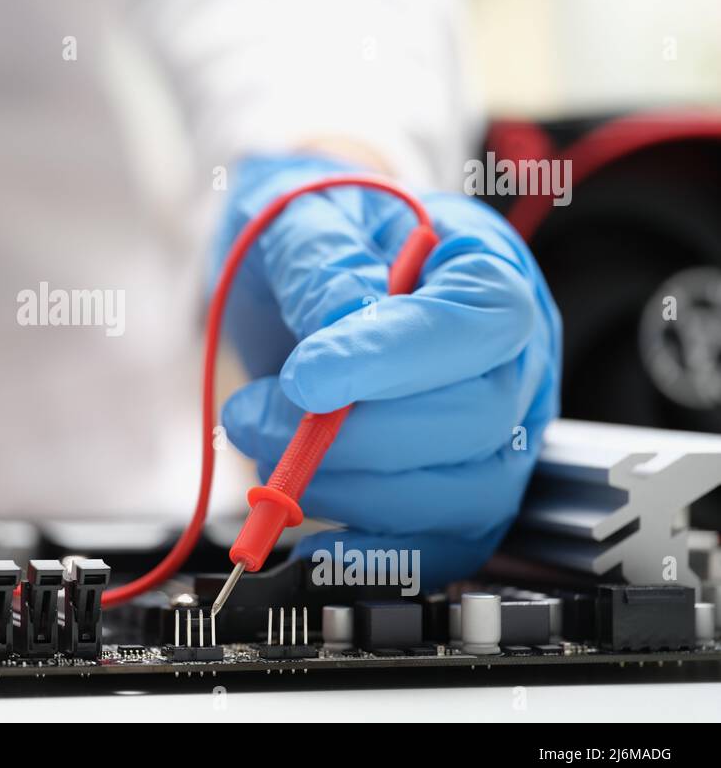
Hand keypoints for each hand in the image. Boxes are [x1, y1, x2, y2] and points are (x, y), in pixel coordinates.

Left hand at [215, 155, 560, 587]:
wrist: (303, 264)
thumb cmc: (313, 232)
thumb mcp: (300, 212)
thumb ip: (320, 257)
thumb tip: (339, 323)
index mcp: (485, 267)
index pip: (474, 325)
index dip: (390, 361)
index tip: (304, 377)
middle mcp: (512, 354)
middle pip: (477, 420)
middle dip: (352, 437)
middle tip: (254, 418)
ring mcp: (499, 429)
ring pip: (464, 493)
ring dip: (351, 492)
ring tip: (268, 455)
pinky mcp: (464, 487)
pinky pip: (447, 543)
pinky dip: (378, 556)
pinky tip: (310, 542)